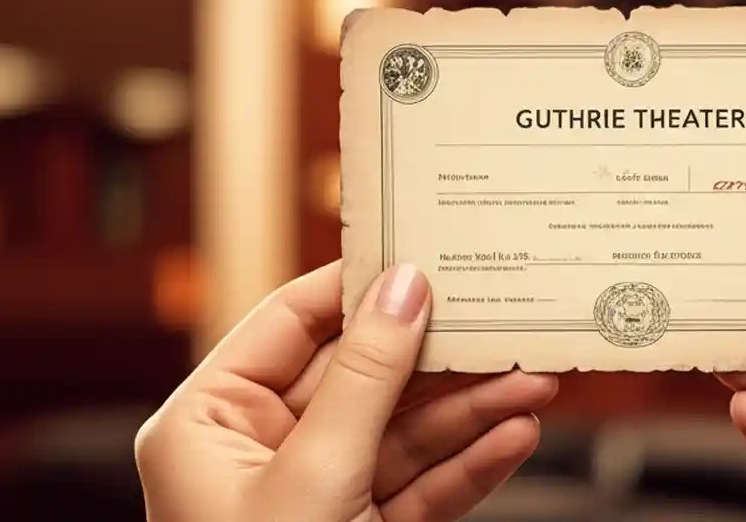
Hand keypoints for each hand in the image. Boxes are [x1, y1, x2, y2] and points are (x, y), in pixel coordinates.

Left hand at [135, 262, 557, 520]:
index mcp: (210, 422)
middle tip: (499, 320)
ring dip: (471, 411)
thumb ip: (364, 379)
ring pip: (404, 433)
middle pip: (364, 376)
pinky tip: (515, 437)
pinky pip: (420, 487)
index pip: (292, 322)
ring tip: (534, 381)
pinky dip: (468, 466)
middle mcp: (261, 451)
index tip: (423, 252)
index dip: (359, 285)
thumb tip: (403, 288)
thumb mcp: (313, 476)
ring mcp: (316, 494)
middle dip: (439, 358)